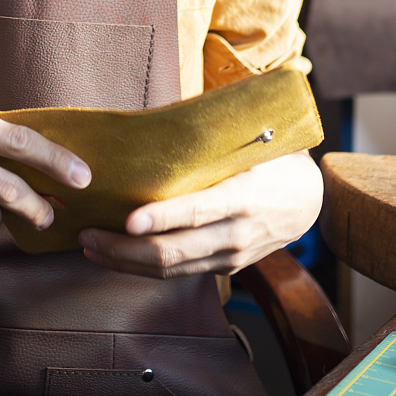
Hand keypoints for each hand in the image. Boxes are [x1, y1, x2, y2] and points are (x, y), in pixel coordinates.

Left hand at [78, 149, 321, 278]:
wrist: (309, 201)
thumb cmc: (271, 160)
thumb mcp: (251, 143)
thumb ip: (210, 139)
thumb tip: (156, 121)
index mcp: (242, 196)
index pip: (197, 211)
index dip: (161, 218)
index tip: (128, 219)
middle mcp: (234, 233)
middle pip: (172, 251)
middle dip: (123, 247)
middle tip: (86, 233)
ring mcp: (228, 256)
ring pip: (168, 269)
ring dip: (124, 260)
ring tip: (88, 246)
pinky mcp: (222, 268)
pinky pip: (176, 273)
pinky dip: (140, 268)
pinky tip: (114, 255)